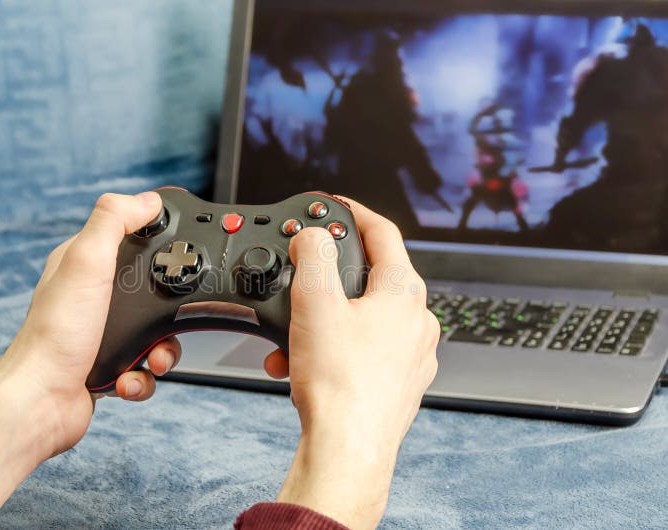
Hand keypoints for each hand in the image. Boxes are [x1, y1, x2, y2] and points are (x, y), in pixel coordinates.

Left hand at [0, 192, 182, 517]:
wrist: (41, 403)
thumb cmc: (54, 337)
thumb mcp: (86, 263)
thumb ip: (114, 223)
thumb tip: (145, 199)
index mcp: (84, 263)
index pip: (129, 235)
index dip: (158, 239)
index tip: (179, 248)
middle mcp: (92, 296)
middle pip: (153, 289)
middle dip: (168, 310)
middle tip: (166, 319)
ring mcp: (102, 332)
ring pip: (155, 332)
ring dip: (162, 351)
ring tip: (150, 358)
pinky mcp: (109, 363)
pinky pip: (146, 367)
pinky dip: (143, 378)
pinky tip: (127, 379)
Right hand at [264, 198, 439, 529]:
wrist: (349, 449)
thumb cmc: (340, 383)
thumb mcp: (314, 302)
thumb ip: (312, 255)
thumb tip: (313, 236)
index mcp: (404, 293)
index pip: (384, 233)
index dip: (355, 212)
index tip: (338, 206)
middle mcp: (417, 322)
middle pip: (370, 279)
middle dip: (327, 281)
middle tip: (301, 281)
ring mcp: (412, 355)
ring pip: (362, 320)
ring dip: (324, 322)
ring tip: (290, 341)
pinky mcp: (400, 383)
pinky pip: (364, 352)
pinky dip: (333, 351)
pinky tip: (303, 366)